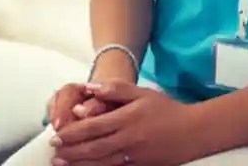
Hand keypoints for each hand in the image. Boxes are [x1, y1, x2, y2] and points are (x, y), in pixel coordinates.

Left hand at [49, 81, 198, 165]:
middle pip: (94, 147)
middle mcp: (129, 139)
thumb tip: (89, 89)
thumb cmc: (166, 110)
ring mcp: (135, 157)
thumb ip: (115, 90)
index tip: (57, 135)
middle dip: (71, 151)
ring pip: (102, 163)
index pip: (94, 126)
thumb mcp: (142, 93)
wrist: (194, 132)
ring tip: (62, 164)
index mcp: (128, 118)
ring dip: (79, 164)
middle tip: (53, 151)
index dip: (73, 132)